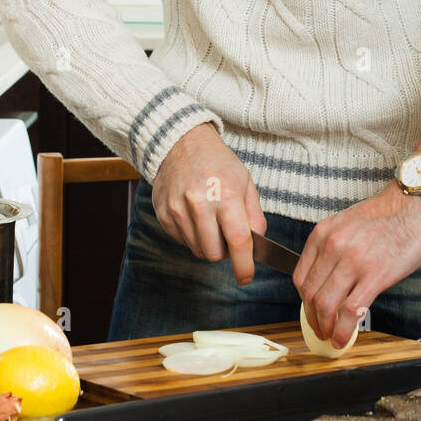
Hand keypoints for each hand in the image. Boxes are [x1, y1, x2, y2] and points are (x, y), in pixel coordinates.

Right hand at [151, 123, 267, 284]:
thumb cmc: (217, 162)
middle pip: (214, 253)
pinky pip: (181, 241)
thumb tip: (257, 244)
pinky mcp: (164, 214)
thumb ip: (254, 215)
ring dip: (207, 244)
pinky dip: (191, 236)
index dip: (244, 265)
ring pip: (197, 250)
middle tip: (226, 234)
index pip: (238, 241)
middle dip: (224, 252)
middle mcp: (200, 203)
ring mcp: (178, 209)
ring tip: (209, 221)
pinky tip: (194, 216)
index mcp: (226, 194)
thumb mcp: (245, 182)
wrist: (180, 143)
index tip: (245, 277)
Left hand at [293, 181, 420, 348]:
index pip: (301, 277)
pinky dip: (343, 331)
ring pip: (326, 305)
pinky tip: (344, 339)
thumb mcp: (348, 224)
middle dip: (313, 319)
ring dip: (325, 328)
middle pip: (311, 294)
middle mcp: (333, 246)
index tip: (311, 312)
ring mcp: (353, 261)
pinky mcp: (375, 275)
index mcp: (323, 234)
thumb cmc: (388, 214)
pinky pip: (350, 311)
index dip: (303, 302)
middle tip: (320, 331)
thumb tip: (329, 282)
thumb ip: (334, 250)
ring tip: (332, 338)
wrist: (418, 204)